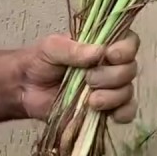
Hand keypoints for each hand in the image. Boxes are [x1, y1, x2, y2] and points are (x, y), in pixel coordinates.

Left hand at [18, 30, 139, 123]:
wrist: (26, 89)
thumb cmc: (40, 61)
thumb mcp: (52, 47)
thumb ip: (73, 49)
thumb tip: (99, 53)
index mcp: (101, 44)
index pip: (129, 42)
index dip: (126, 49)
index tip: (110, 56)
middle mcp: (110, 65)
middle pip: (130, 69)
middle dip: (111, 76)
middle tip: (88, 79)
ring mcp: (109, 88)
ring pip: (128, 91)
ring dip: (112, 97)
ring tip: (90, 101)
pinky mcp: (106, 109)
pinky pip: (127, 112)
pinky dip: (122, 113)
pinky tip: (105, 113)